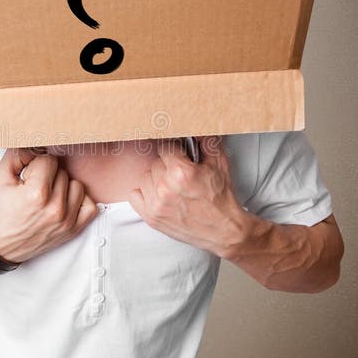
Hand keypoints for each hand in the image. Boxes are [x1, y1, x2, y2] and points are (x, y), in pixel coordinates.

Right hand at [0, 147, 98, 263]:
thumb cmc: (0, 212)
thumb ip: (16, 154)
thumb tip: (34, 143)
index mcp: (36, 194)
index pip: (49, 161)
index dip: (36, 165)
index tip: (28, 175)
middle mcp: (55, 208)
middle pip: (63, 172)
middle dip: (48, 175)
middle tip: (34, 186)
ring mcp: (66, 220)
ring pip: (77, 185)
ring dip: (64, 187)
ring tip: (48, 194)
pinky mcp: (73, 229)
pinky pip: (90, 205)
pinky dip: (79, 201)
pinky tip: (64, 202)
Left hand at [126, 136, 245, 255]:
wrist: (223, 229)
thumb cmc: (221, 199)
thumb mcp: (219, 164)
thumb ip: (206, 142)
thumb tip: (195, 128)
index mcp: (181, 172)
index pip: (165, 147)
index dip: (175, 150)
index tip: (179, 155)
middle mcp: (166, 188)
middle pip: (155, 163)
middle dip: (168, 165)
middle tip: (181, 174)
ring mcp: (156, 204)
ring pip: (145, 177)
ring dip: (157, 179)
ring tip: (172, 186)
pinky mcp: (151, 217)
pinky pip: (134, 195)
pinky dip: (144, 193)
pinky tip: (159, 195)